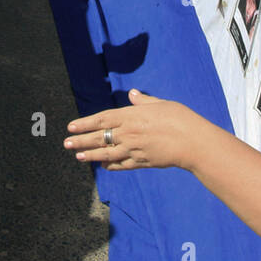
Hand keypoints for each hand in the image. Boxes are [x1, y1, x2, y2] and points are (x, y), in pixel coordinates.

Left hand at [64, 89, 203, 170]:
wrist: (194, 142)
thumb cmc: (180, 118)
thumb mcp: (161, 103)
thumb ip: (144, 101)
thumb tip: (133, 94)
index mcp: (131, 116)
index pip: (102, 120)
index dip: (85, 123)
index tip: (71, 127)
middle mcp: (129, 133)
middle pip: (100, 137)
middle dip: (81, 141)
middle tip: (66, 144)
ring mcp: (134, 149)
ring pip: (107, 153)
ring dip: (91, 155)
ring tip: (78, 157)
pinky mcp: (143, 162)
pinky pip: (122, 165)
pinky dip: (111, 165)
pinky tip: (103, 165)